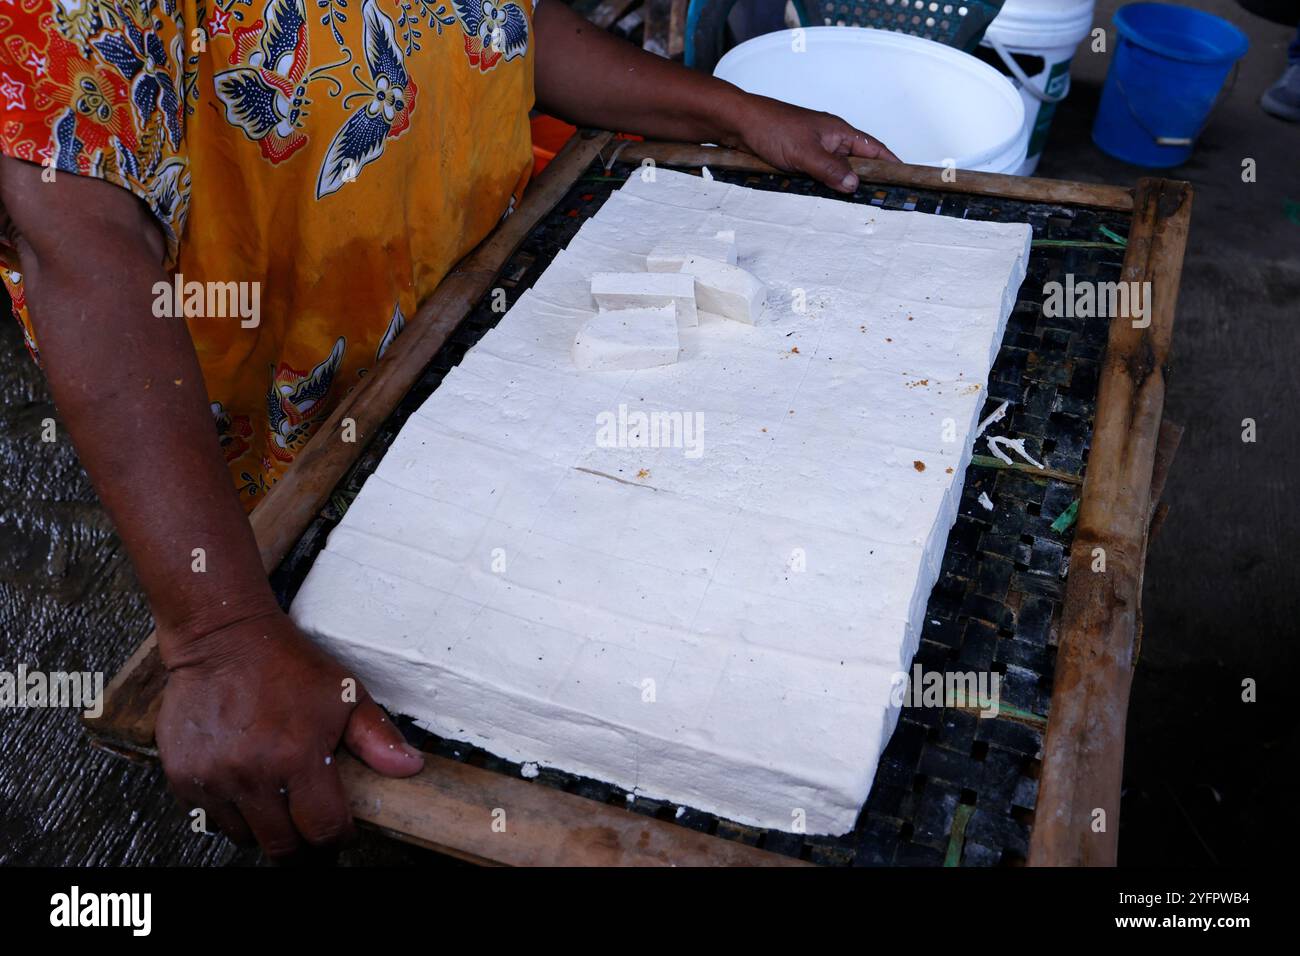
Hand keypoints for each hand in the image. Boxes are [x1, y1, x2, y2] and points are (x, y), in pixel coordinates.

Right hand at [156, 608, 423, 858]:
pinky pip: (210, 817)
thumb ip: (378, 737)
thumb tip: (410, 767)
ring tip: (279, 803)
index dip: (338, 838)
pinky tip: (246, 785)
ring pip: (244, 836)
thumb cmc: (287, 664)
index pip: (323, 829)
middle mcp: (252, 774)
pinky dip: (230, 812)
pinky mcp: (182, 775)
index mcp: (297, 756)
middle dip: (303, 846)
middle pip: (282, 846)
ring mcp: (213, 777)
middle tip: (311, 830)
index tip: (341, 832)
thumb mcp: (345, 694)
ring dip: (265, 828)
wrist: (222, 639)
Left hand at [727, 94, 900, 193]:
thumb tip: (854, 185)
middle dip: (868, 184)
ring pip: (837, 175)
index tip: (906, 182)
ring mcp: (816, 152)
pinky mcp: (800, 162)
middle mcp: (831, 142)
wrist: (738, 124)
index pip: (875, 151)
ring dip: (843, 190)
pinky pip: (818, 179)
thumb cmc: (770, 127)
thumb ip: (830, 169)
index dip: (892, 165)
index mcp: (840, 133)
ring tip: (856, 212)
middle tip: (881, 207)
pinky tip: (825, 205)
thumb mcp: (804, 152)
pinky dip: (823, 190)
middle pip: (858, 166)